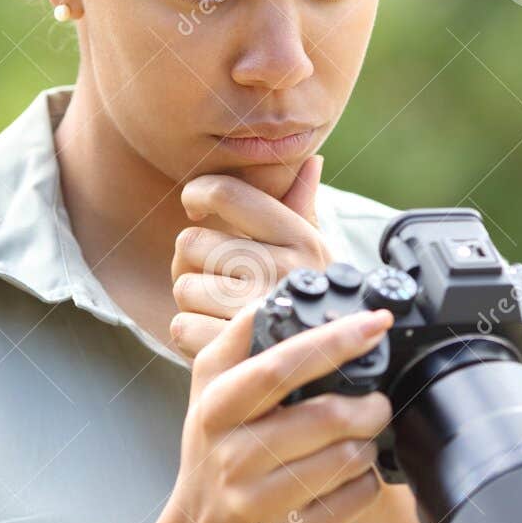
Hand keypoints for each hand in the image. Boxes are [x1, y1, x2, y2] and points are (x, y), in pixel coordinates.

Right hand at [158, 300, 392, 522]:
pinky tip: (351, 478)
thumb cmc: (211, 464)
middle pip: (328, 414)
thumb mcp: (206, 400)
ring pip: (348, 457)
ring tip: (358, 442)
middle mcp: (235, 452)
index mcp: (218, 407)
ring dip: (369, 445)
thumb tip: (279, 296)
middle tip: (377, 402)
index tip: (373, 323)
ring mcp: (260, 499)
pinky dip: (367, 482)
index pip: (281, 363)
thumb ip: (236, 346)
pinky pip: (355, 498)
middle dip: (370, 405)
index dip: (334, 339)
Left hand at [170, 154, 331, 358]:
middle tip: (213, 270)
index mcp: (300, 238)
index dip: (199, 192)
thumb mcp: (316, 252)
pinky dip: (191, 332)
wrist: (339, 362)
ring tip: (220, 306)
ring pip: (184, 287)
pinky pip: (182, 327)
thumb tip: (311, 160)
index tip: (197, 205)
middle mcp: (283, 272)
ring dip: (192, 299)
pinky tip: (215, 333)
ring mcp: (261, 313)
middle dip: (192, 259)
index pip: (228, 194)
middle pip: (192, 242)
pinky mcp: (238, 352)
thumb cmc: (313, 298)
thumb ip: (303, 206)